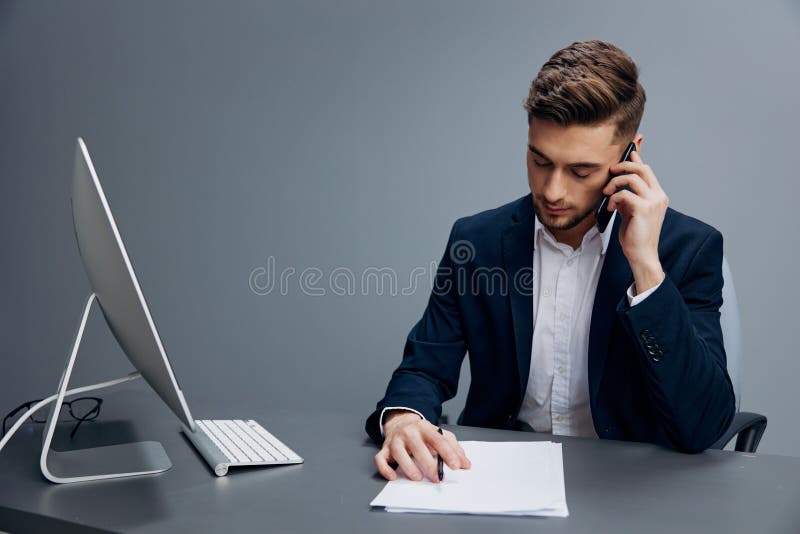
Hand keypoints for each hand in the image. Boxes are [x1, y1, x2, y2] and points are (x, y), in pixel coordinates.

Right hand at [374, 410, 470, 481]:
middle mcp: (409, 432)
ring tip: (418, 477)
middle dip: (429, 464)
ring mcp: (395, 441)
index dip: (448, 453)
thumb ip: (454, 448)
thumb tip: (465, 464)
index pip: (438, 439)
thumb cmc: (422, 433)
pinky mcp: (384, 449)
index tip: (456, 466)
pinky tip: (394, 477)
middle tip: (438, 477)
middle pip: (418, 447)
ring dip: (409, 467)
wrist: (400, 421)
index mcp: (425, 428)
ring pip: (399, 453)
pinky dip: (385, 469)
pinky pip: (380, 459)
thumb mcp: (440, 435)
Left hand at [603, 149, 666, 293]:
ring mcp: (653, 201)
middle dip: (623, 165)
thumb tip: (618, 181)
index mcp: (657, 195)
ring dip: (614, 182)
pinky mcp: (644, 209)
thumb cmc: (635, 235)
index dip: (637, 156)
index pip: (647, 169)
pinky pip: (624, 194)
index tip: (629, 148)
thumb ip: (628, 195)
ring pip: (632, 177)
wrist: (641, 254)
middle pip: (642, 168)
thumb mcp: (630, 210)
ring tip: (606, 193)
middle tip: (610, 172)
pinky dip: (613, 199)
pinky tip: (610, 208)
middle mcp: (658, 196)